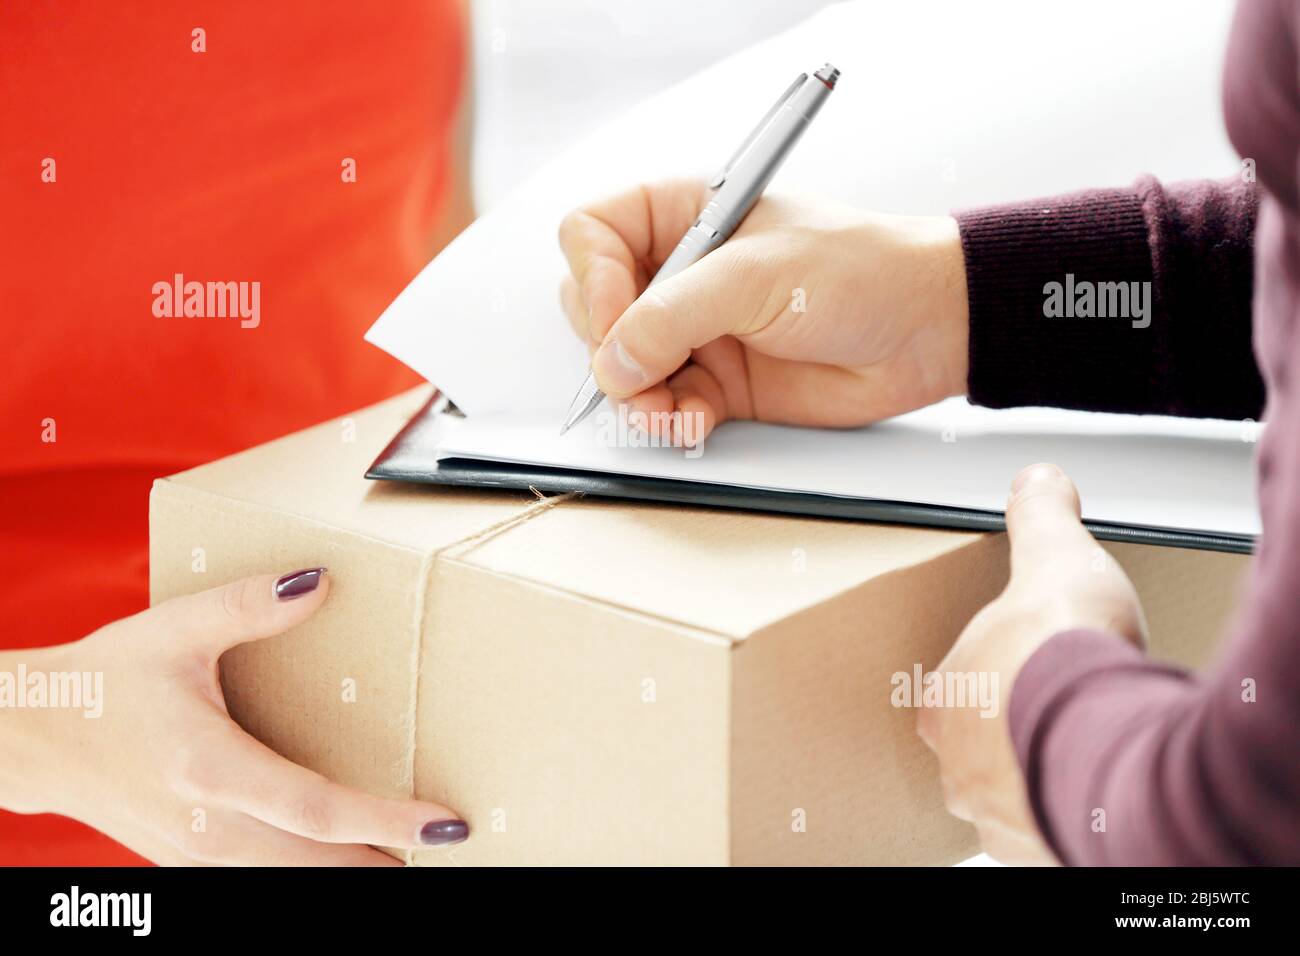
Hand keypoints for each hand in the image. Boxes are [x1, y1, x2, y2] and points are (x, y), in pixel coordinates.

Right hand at [0, 568, 467, 864]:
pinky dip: (317, 871)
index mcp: (212, 769)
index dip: (389, 823)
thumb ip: (249, 605)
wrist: (29, 739)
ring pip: (297, 882)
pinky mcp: (194, 861)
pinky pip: (270, 878)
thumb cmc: (102, 682)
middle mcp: (212, 827)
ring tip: (417, 856)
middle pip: (322, 865)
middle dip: (390, 863)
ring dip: (358, 871)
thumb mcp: (173, 630)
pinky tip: (352, 855)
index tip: (446, 825)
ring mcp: (201, 856)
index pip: (320, 810)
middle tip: (453, 848)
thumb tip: (321, 582)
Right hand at [558, 178, 968, 442]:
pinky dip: (668, 419)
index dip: (593, 278)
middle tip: (638, 367)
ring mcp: (697, 328)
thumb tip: (614, 361)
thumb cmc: (861, 271)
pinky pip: (662, 404)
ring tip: (667, 407)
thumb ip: (674, 316)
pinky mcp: (718, 380)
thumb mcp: (756, 276)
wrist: (925, 331)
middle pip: (595, 305)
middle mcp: (682, 270)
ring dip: (634, 395)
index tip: (618, 318)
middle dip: (608, 346)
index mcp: (685, 214)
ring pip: (622, 364)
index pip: (593, 233)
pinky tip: (695, 419)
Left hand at [916, 464, 1147, 864]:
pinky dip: (1071, 808)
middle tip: (1059, 707)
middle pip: (981, 747)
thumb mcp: (1052, 556)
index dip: (993, 676)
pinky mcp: (1042, 845)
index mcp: (944, 701)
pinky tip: (1096, 782)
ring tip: (1082, 745)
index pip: (951, 693)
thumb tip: (1038, 481)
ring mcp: (998, 811)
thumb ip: (1040, 516)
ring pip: (1012, 793)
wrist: (1113, 732)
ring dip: (1041, 772)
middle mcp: (958, 765)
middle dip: (1017, 729)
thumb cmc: (1067, 654)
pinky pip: (1050, 828)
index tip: (1024, 671)